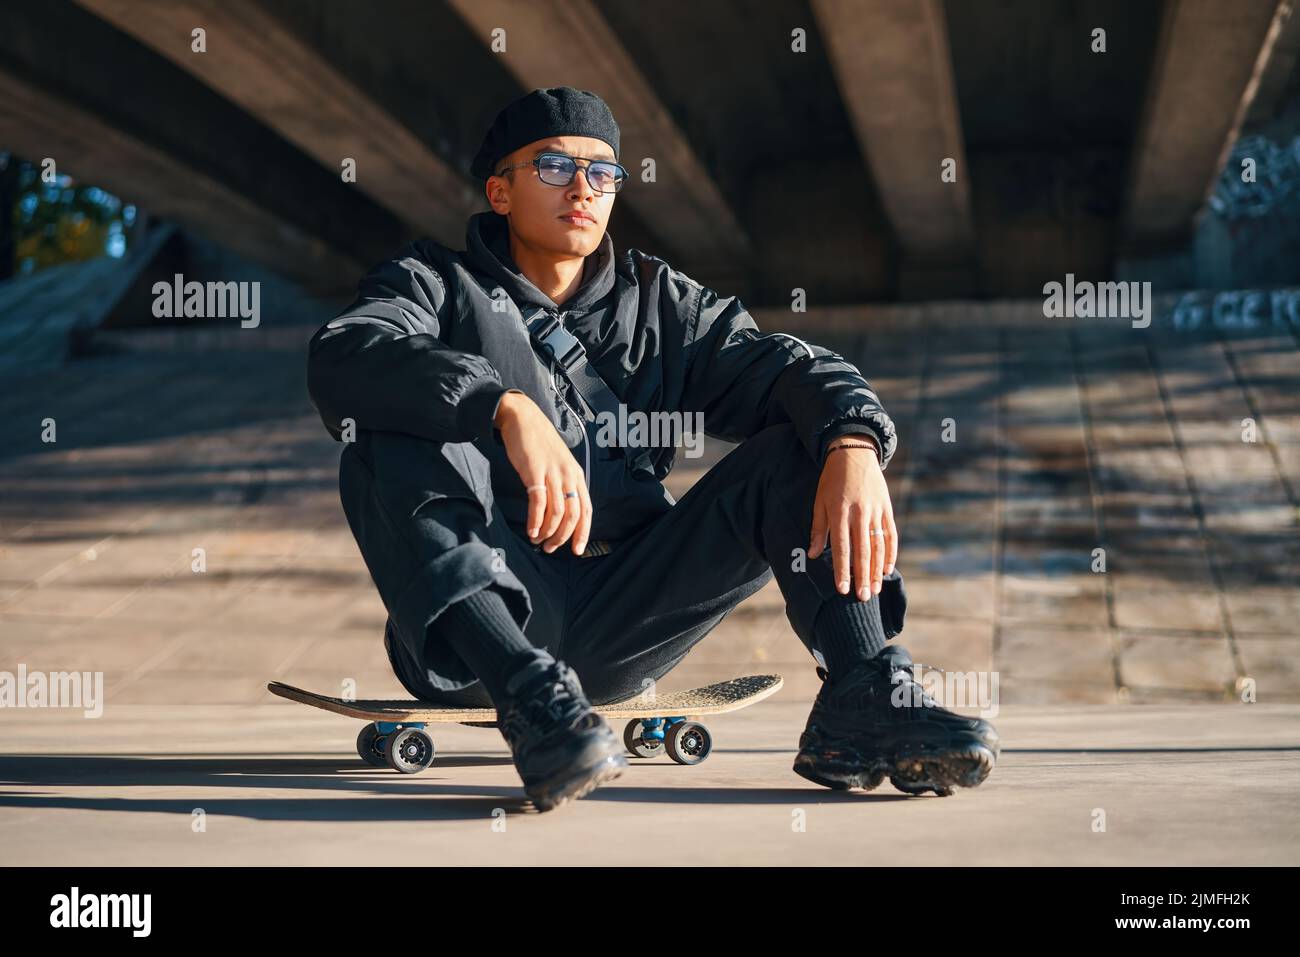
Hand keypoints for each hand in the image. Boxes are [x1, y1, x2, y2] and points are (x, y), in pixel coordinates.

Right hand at [494, 390, 592, 554]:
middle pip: (573, 515)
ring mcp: (552, 473)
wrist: (523, 418)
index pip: (586, 510)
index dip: (583, 533)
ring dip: (548, 531)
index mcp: (576, 475)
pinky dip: (535, 520)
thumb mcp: (558, 463)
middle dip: (563, 536)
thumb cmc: (538, 444)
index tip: (577, 550)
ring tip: (538, 540)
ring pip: (557, 512)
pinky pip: (538, 502)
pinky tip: (531, 530)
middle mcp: (568, 475)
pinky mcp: (534, 471)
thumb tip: (559, 511)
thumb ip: (562, 484)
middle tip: (550, 547)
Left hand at [807, 435, 897, 599]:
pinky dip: (891, 553)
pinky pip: (891, 535)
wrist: (854, 453)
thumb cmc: (831, 480)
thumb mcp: (819, 501)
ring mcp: (876, 512)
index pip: (842, 548)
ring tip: (875, 589)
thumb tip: (814, 555)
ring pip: (879, 546)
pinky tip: (887, 569)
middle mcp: (860, 514)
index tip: (841, 590)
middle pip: (863, 552)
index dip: (842, 570)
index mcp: (840, 512)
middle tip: (862, 598)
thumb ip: (818, 529)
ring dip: (877, 570)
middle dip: (862, 577)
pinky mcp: (887, 509)